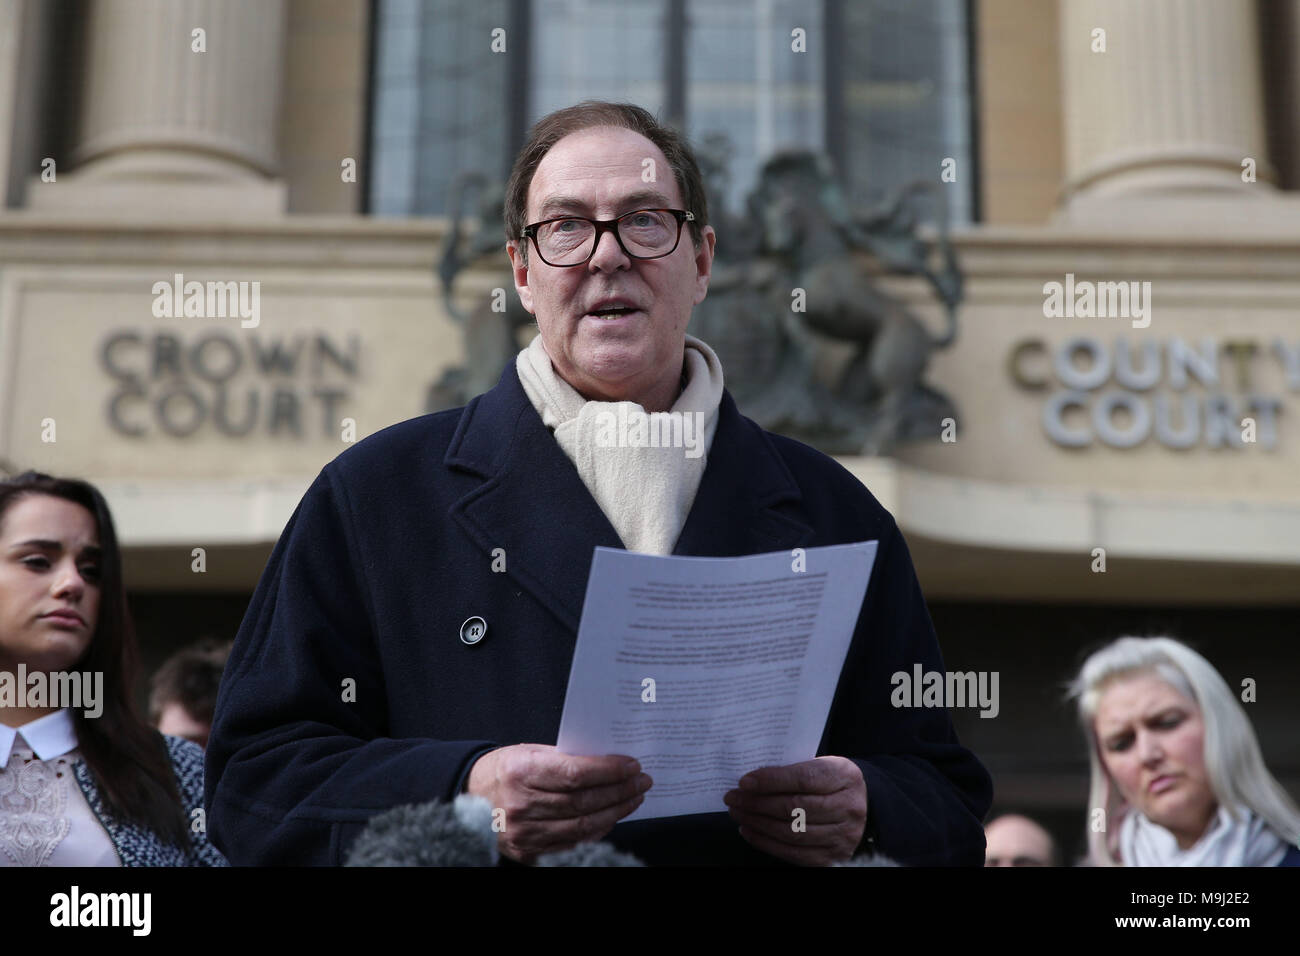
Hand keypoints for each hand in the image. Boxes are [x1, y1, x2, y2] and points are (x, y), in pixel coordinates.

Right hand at [465, 743, 651, 862]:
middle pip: (583, 802)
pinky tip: (611, 816)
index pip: (575, 773)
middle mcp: (521, 805)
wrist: (469, 795)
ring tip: (633, 798)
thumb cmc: (505, 769)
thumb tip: (609, 762)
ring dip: (615, 811)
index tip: (632, 765)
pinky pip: (572, 842)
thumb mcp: (528, 752)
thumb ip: (564, 757)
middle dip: (619, 791)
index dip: (608, 771)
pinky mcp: (528, 851)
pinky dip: (597, 830)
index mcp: (520, 771)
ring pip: (582, 826)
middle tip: (642, 781)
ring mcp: (524, 832)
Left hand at [724, 756, 866, 864]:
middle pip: (795, 808)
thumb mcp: (822, 765)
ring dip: (758, 823)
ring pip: (792, 832)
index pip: (803, 779)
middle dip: (758, 803)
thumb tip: (752, 781)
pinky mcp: (833, 857)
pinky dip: (767, 843)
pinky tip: (750, 830)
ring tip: (738, 813)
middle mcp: (848, 807)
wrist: (864, 806)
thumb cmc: (832, 782)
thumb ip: (793, 770)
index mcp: (845, 776)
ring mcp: (842, 835)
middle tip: (733, 798)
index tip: (744, 781)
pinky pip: (794, 853)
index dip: (771, 781)